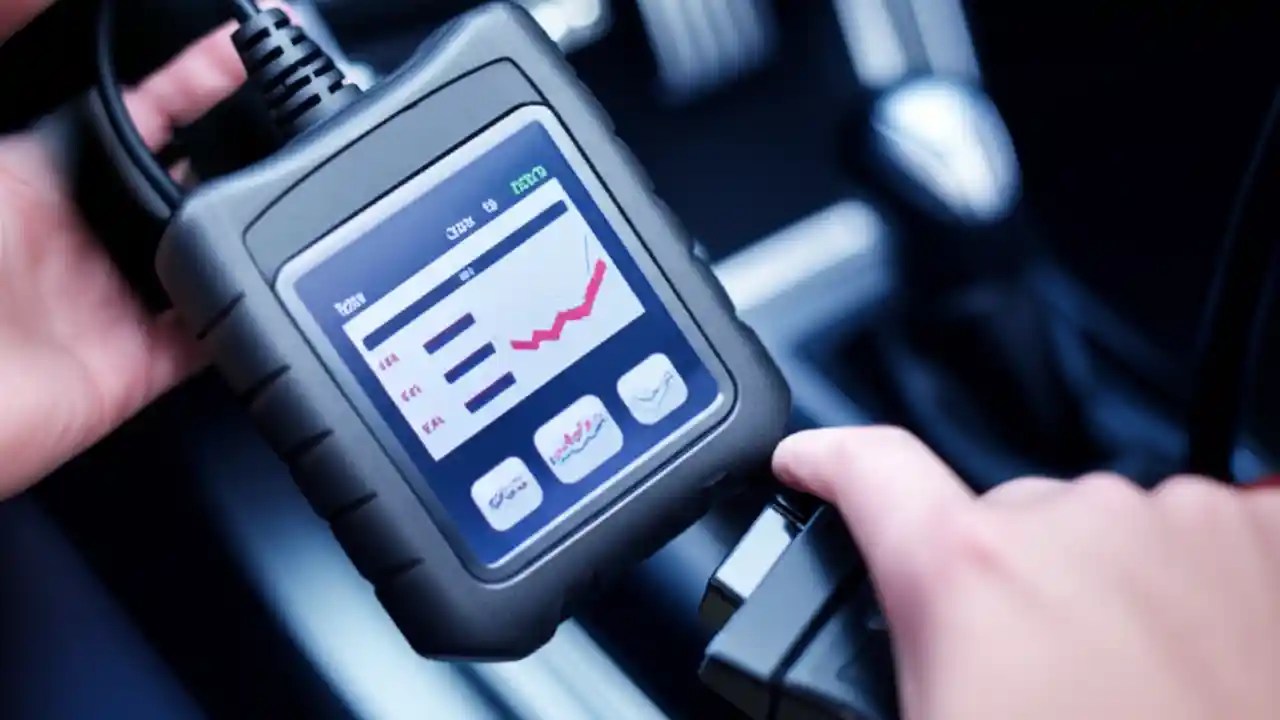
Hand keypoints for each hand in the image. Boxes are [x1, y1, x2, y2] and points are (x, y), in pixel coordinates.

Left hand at [0, 2, 249, 497]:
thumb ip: (6, 34)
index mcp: (36, 174)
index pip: (136, 114)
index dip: (193, 81)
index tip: (244, 49)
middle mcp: (79, 238)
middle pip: (182, 184)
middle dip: (238, 154)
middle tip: (292, 121)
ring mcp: (106, 303)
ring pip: (206, 257)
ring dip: (251, 234)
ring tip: (299, 198)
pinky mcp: (130, 368)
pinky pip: (206, 340)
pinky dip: (241, 319)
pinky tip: (273, 291)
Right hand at [774, 427, 1279, 719]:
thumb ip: (895, 659)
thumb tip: (877, 659)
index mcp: (971, 576)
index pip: (867, 471)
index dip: (823, 461)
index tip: (806, 462)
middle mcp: (1074, 524)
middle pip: (1004, 521)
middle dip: (1008, 586)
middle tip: (1038, 682)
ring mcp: (1178, 521)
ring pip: (1101, 529)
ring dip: (1102, 587)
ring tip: (1130, 687)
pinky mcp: (1263, 532)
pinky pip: (1191, 530)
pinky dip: (1183, 579)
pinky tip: (1195, 654)